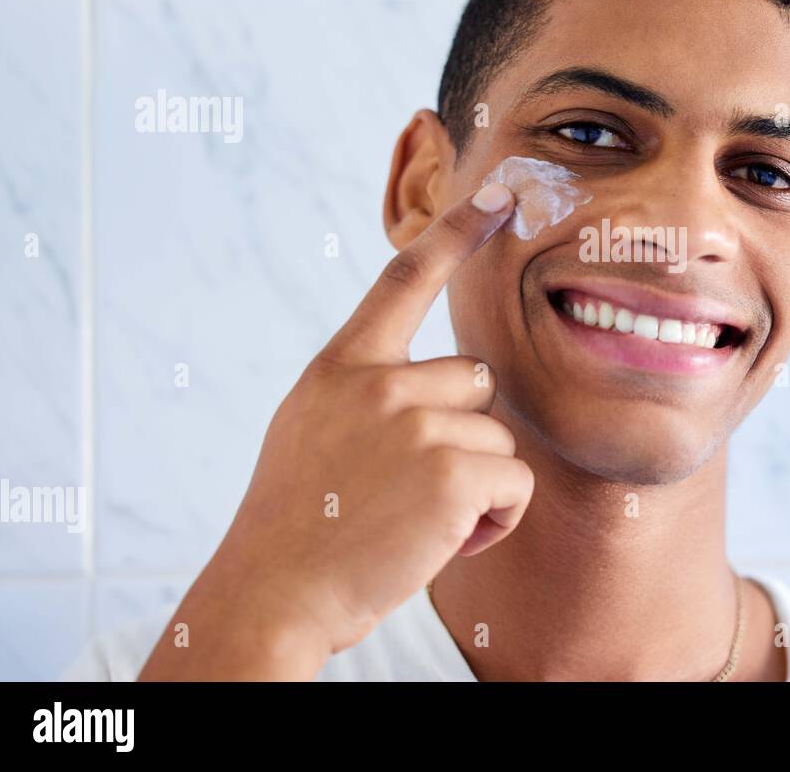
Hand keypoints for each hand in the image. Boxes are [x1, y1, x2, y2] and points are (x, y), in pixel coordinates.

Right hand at [139, 182, 534, 679]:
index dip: (456, 232)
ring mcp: (416, 423)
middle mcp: (380, 382)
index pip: (404, 279)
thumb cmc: (300, 521)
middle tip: (412, 488)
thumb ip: (367, 390)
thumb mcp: (312, 428)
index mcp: (343, 367)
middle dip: (463, 432)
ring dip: (478, 484)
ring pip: (498, 438)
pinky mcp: (452, 472)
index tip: (499, 195)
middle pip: (476, 379)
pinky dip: (497, 520)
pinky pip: (515, 483)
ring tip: (418, 521)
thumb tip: (448, 380)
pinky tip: (446, 541)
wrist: (274, 595)